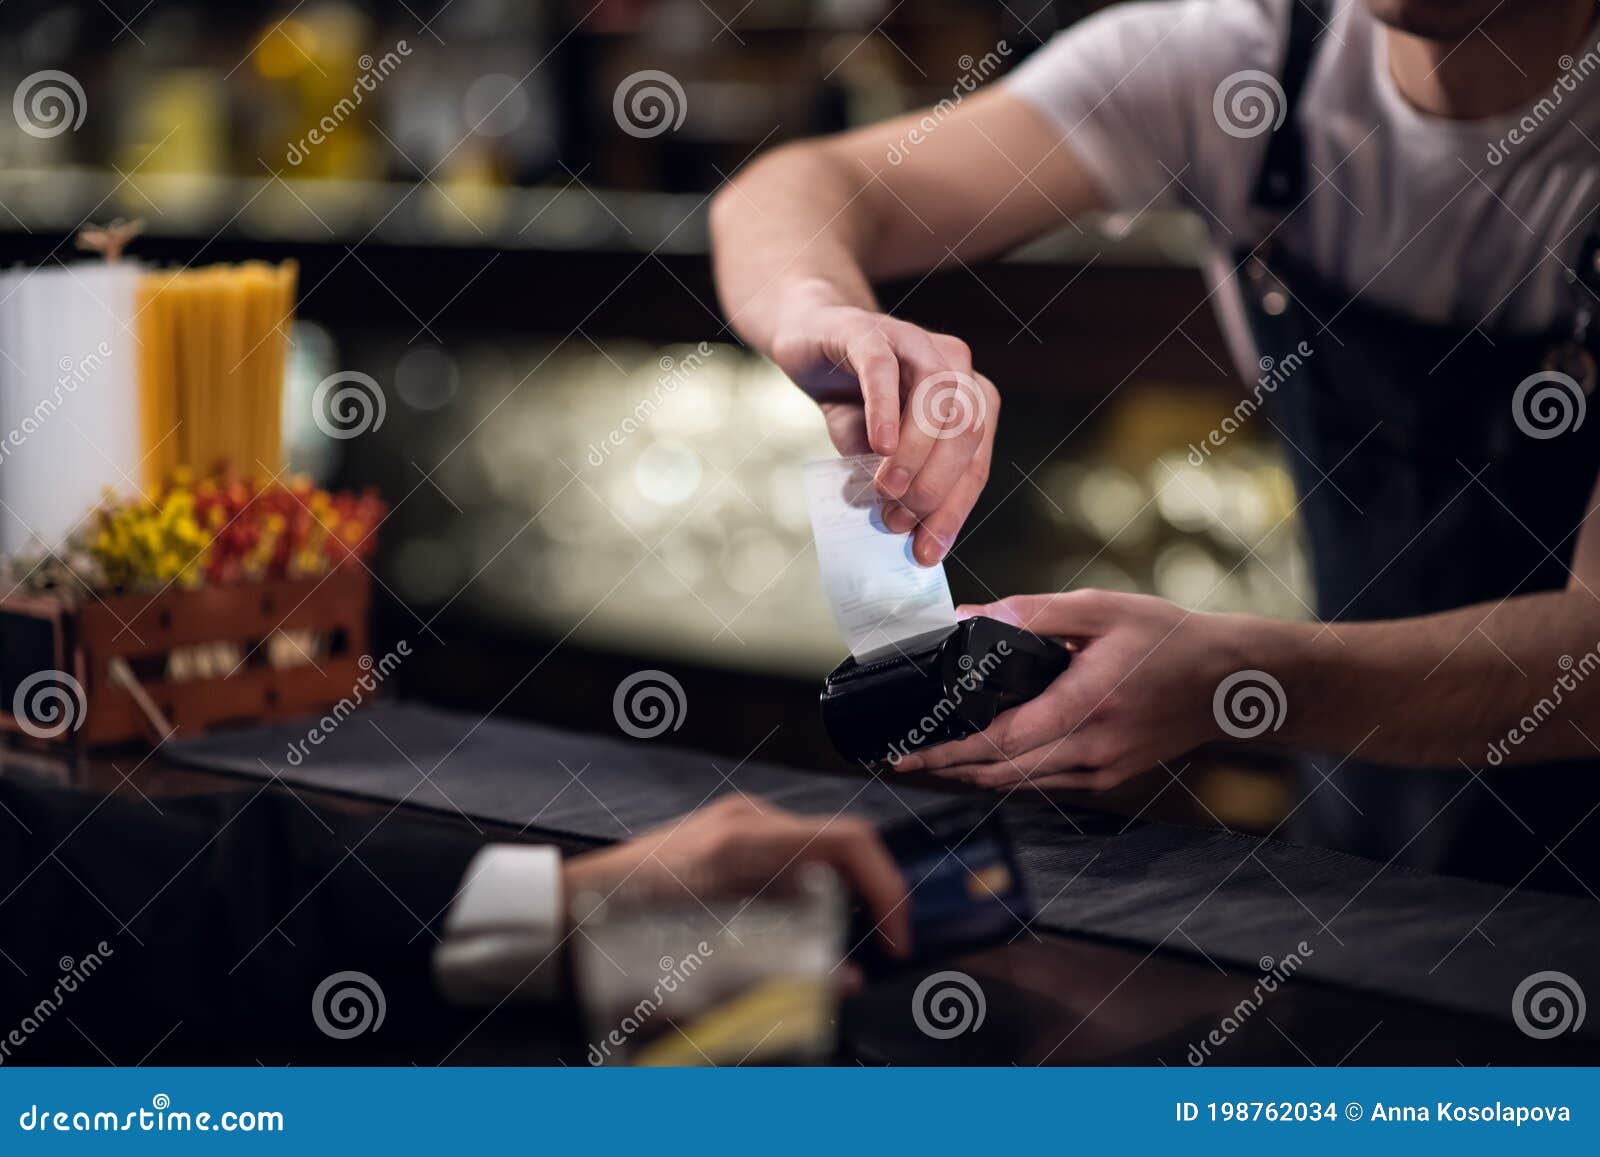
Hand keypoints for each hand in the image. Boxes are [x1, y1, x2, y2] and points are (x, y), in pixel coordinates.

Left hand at [562, 795, 910, 956]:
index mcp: (746, 840)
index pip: (849, 842)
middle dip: (861, 907)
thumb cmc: (620, 935)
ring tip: (818, 958)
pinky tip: (781, 944)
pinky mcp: (723, 843)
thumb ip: (784, 973)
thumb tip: (846, 980)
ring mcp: (733, 827)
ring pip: (812, 863)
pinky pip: (784, 868)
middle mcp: (745, 822)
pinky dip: (799, 905)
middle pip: (837, 852)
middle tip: (865, 957)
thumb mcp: (707, 963)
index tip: (898, 938)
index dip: (888, 890)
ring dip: (830, 910)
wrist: (561, 913)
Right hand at [769, 280, 997, 565]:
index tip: (927, 551)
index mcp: (967, 398)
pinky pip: (885, 370)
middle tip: (899, 521)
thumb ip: (892, 479)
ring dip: (916, 453)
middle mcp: (953, 366)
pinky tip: (879, 445)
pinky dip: (887, 410)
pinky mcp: (870, 331)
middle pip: (966, 429)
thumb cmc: (852, 399)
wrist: (808, 339)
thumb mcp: (874, 451)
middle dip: (936, 485)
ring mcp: (915, 341)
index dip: (954, 509)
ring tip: (888, 490)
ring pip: (938, 398)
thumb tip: (903, 527)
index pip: (975, 460)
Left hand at [892, 591, 1248, 789]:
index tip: (909, 753)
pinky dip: (1008, 775)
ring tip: (932, 760)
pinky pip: (1045, 783)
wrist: (1229, 682)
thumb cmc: (1167, 638)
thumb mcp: (1100, 609)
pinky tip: (984, 761)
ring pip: (1021, 784)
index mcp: (1087, 704)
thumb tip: (968, 619)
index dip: (949, 752)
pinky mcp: (1108, 776)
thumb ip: (1031, 614)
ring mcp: (1101, 770)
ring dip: (973, 776)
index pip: (1002, 741)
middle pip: (1002, 773)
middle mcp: (1092, 747)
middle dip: (948, 770)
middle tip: (905, 760)